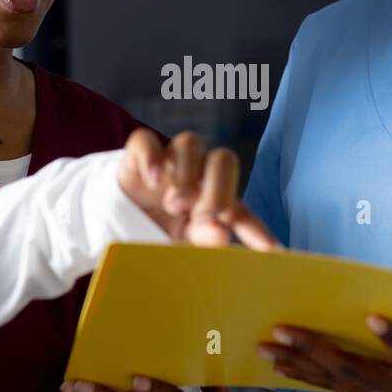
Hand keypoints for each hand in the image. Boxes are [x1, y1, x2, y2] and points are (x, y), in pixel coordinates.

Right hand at [118, 127, 279, 248]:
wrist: (119, 216)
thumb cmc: (159, 229)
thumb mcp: (183, 241)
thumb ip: (204, 238)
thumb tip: (222, 235)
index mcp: (214, 199)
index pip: (242, 211)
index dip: (257, 231)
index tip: (272, 252)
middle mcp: (197, 173)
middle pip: (224, 159)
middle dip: (218, 191)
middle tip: (203, 216)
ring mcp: (169, 160)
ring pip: (190, 142)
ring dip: (186, 175)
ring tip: (174, 206)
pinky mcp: (139, 154)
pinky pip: (146, 140)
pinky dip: (151, 158)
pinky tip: (152, 180)